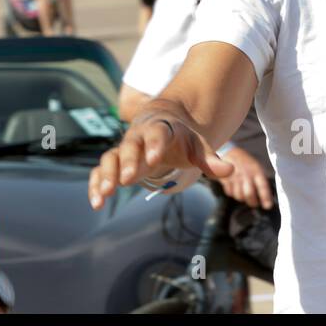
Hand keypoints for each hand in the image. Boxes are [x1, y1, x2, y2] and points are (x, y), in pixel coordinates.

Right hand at [88, 112, 232, 209]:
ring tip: (104, 195)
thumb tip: (230, 170)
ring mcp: (124, 150)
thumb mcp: (197, 146)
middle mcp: (138, 138)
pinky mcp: (115, 164)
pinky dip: (96, 184)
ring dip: (106, 175)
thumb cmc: (181, 139)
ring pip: (111, 158)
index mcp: (161, 129)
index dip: (155, 144)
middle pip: (130, 146)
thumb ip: (210, 159)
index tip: (154, 159)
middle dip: (128, 162)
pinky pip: (100, 171)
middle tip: (128, 180)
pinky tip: (96, 203)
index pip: (158, 134)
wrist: (160, 122)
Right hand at [218, 147, 273, 208]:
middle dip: (253, 202)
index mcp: (256, 170)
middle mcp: (245, 175)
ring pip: (239, 196)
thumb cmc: (243, 160)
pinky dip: (232, 193)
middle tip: (254, 203)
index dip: (266, 197)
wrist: (226, 151)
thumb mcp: (255, 165)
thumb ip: (260, 178)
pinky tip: (234, 188)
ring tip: (243, 194)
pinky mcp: (225, 180)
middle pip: (249, 195)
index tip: (267, 206)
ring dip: (242, 198)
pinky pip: (230, 193)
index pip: (262, 186)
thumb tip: (267, 193)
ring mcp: (235, 178)